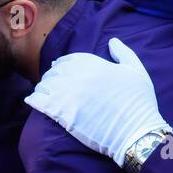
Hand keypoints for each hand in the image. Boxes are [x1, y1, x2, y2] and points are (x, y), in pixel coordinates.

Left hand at [25, 38, 171, 167]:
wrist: (135, 131)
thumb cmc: (138, 102)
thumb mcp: (136, 71)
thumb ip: (123, 53)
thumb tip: (112, 40)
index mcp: (93, 64)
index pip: (68, 60)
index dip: (63, 66)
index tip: (62, 71)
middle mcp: (77, 76)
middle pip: (54, 72)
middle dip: (52, 77)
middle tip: (54, 86)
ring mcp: (68, 95)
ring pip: (44, 86)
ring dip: (43, 89)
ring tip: (45, 94)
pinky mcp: (62, 114)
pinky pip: (38, 102)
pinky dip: (34, 100)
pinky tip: (33, 102)